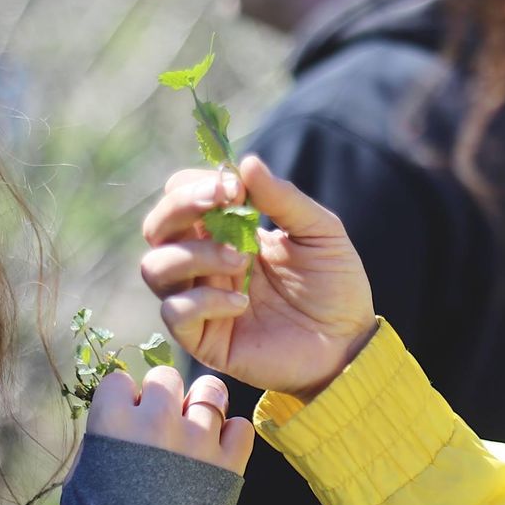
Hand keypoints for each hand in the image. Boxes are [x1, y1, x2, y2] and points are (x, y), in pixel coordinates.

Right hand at [86, 368, 253, 475]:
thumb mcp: (82, 481)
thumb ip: (101, 440)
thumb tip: (115, 419)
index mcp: (113, 423)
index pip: (120, 380)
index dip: (124, 399)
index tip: (127, 416)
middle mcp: (157, 422)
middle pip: (167, 376)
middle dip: (162, 395)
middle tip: (161, 421)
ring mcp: (196, 441)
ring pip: (210, 392)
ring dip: (201, 408)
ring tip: (194, 430)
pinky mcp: (228, 464)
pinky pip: (241, 426)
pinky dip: (232, 435)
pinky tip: (216, 450)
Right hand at [141, 155, 376, 401]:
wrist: (349, 343)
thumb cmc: (335, 285)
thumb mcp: (320, 231)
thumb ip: (283, 198)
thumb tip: (246, 162)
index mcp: (225, 231)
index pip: (181, 197)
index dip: (196, 186)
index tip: (233, 187)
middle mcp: (204, 262)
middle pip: (157, 227)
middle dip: (179, 207)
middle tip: (220, 203)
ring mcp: (200, 299)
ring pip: (155, 267)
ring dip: (194, 254)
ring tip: (241, 261)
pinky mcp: (203, 338)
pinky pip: (175, 312)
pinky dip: (203, 300)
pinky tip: (242, 303)